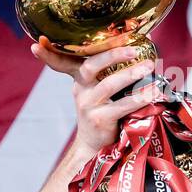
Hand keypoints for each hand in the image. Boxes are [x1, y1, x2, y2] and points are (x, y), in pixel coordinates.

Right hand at [31, 38, 159, 156]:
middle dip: (111, 54)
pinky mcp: (100, 120)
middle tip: (134, 49)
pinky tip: (155, 92)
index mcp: (79, 79)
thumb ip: (108, 73)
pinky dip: (141, 97)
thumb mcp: (98, 91)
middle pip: (90, 66)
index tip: (37, 44)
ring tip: (149, 66)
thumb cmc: (103, 111)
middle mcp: (81, 90)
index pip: (61, 62)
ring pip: (109, 85)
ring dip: (131, 74)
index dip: (48, 54)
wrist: (96, 146)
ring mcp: (88, 105)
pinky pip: (123, 105)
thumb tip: (139, 51)